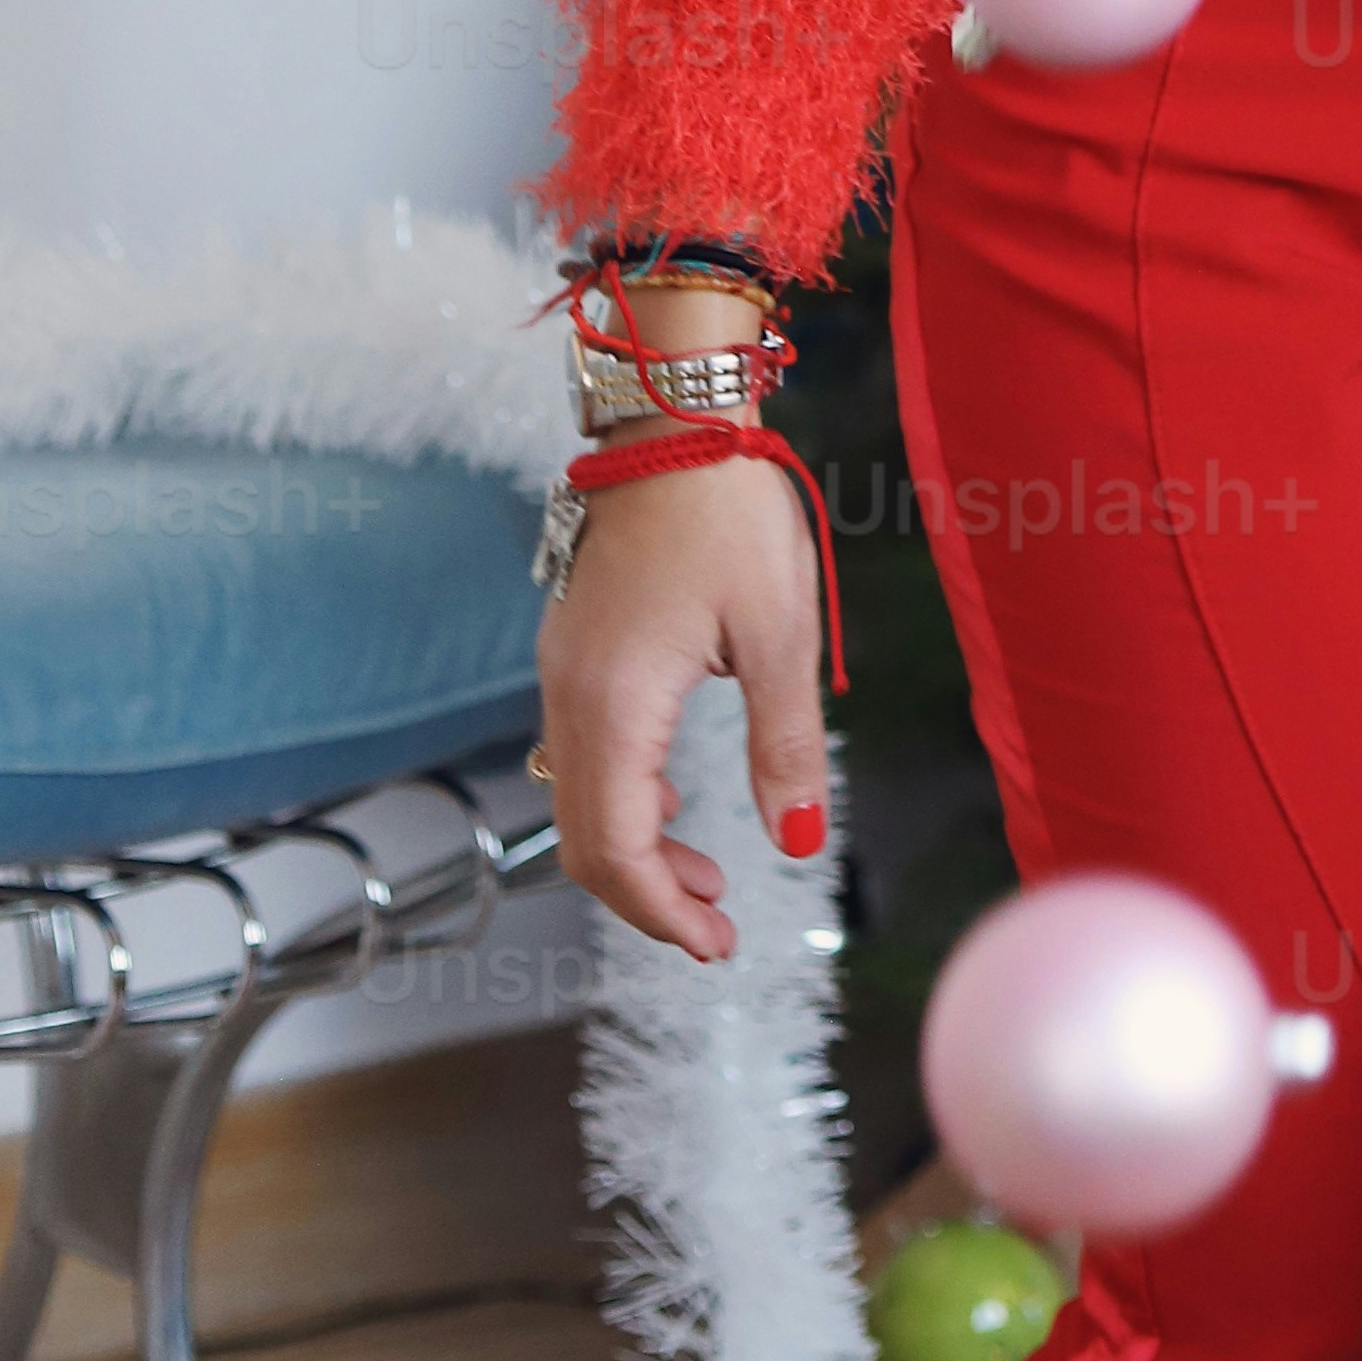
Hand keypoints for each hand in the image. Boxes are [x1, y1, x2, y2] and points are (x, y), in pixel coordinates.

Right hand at [536, 453, 831, 963]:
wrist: (672, 419)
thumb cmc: (728, 512)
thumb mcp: (777, 633)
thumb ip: (784, 744)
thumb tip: (798, 839)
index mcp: (615, 702)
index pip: (615, 847)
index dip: (660, 910)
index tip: (716, 941)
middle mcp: (570, 696)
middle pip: (583, 840)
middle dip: (646, 895)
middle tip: (715, 928)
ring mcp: (563, 672)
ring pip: (578, 799)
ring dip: (635, 850)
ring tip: (705, 875)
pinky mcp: (574, 651)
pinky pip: (582, 754)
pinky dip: (621, 799)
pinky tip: (670, 800)